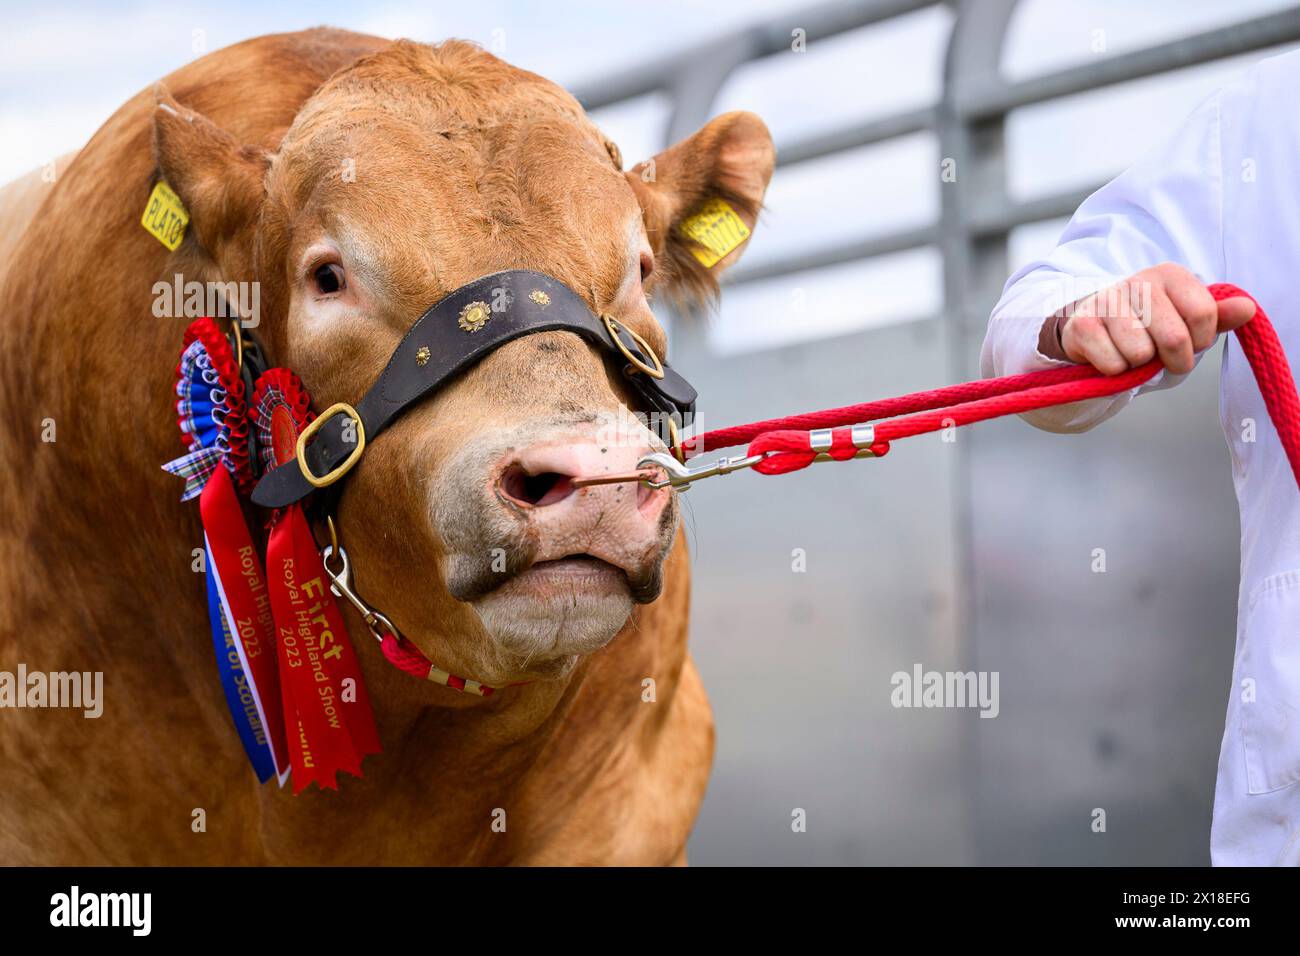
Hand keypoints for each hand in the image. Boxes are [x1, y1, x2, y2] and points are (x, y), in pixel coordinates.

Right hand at [1042, 263, 1255, 374]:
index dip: (1200, 341)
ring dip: (1139, 365)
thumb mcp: (1186, 320)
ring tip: (1131, 353)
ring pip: (1141, 354)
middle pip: (1175, 338)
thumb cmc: (1147, 327)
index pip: (1204, 315)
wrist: (1093, 330)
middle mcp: (1137, 280)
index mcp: (1169, 274)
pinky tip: (1109, 355)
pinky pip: (1113, 365)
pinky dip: (1115, 370)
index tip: (1190, 343)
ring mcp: (1106, 300)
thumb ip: (1217, 317)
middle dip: (1173, 360)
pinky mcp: (1082, 325)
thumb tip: (1248, 309)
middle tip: (1161, 356)